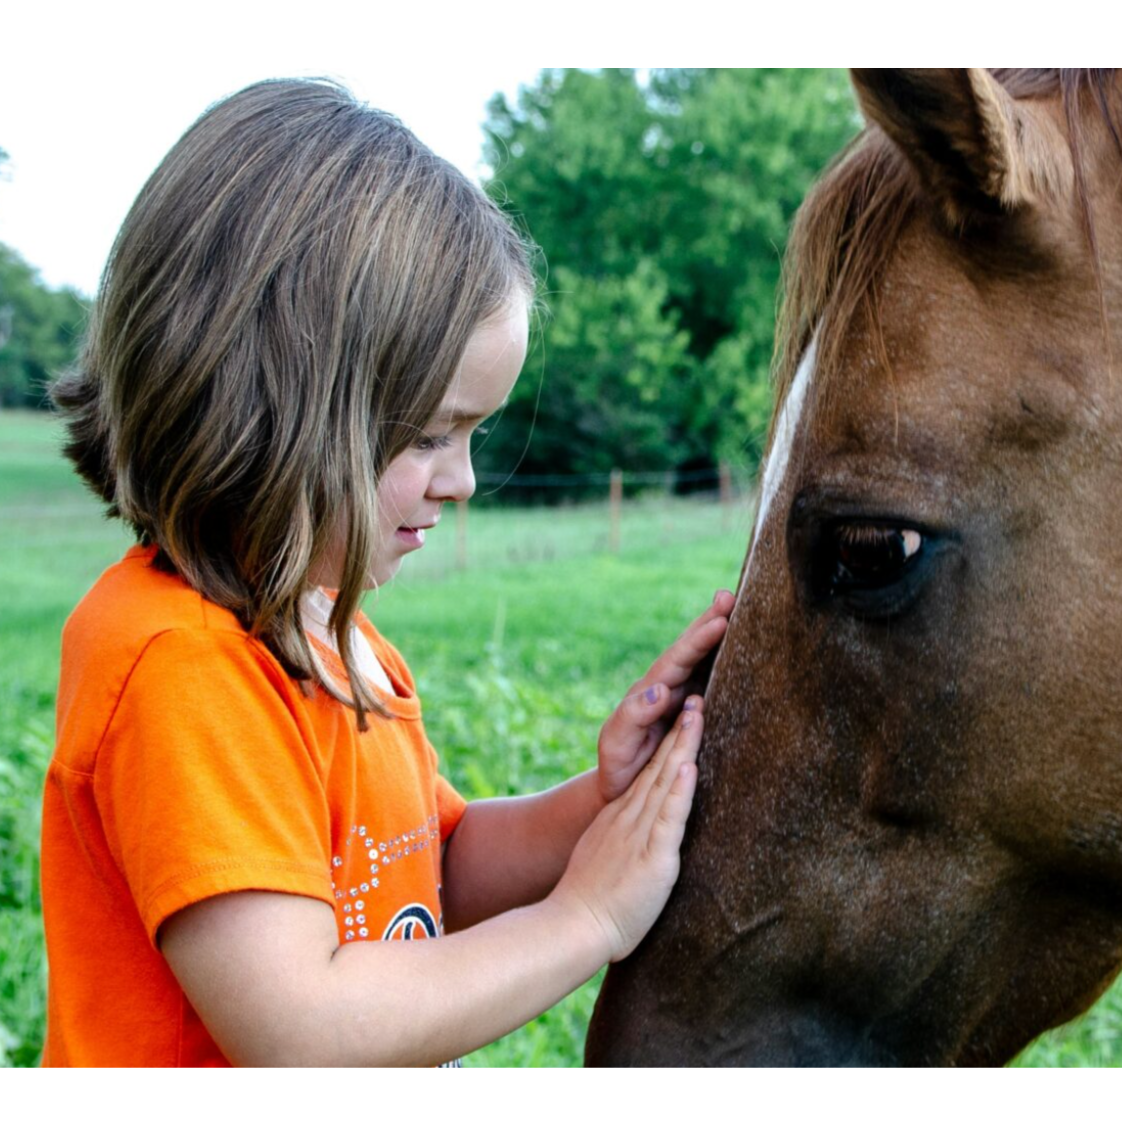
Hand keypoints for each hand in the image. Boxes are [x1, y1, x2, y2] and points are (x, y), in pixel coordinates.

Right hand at [553, 699, 703, 962]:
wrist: (569, 926)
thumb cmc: (587, 906)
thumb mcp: (602, 862)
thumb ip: (619, 847)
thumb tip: (629, 844)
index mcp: (619, 820)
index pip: (648, 774)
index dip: (667, 745)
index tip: (681, 717)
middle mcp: (628, 818)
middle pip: (658, 766)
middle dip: (679, 731)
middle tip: (696, 698)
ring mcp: (639, 833)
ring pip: (665, 781)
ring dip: (683, 745)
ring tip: (697, 712)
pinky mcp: (652, 855)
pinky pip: (668, 816)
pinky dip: (681, 790)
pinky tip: (689, 765)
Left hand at [597, 590, 733, 802]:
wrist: (620, 786)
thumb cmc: (618, 764)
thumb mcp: (617, 742)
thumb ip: (633, 716)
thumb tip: (660, 690)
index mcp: (650, 689)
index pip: (676, 658)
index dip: (698, 639)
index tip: (719, 621)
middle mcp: (668, 686)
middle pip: (691, 648)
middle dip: (709, 621)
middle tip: (729, 596)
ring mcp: (682, 696)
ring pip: (703, 659)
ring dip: (720, 634)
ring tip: (737, 608)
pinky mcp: (694, 712)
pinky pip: (712, 680)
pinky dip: (726, 660)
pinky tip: (743, 647)